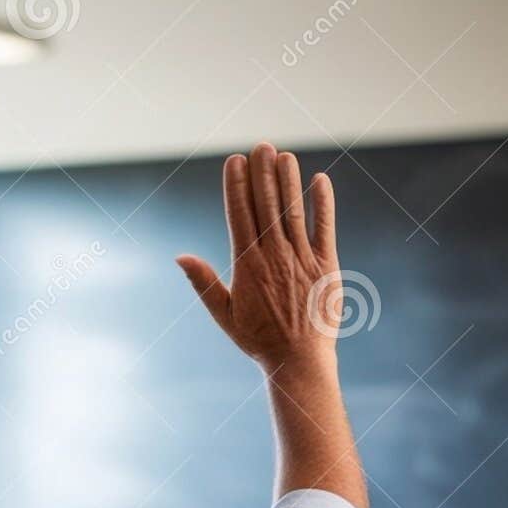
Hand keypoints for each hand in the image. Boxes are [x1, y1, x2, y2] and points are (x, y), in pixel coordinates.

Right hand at [177, 143, 339, 370]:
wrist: (298, 361)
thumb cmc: (259, 341)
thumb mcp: (224, 315)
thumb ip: (204, 283)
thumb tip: (180, 257)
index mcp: (247, 266)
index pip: (239, 215)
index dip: (237, 185)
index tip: (235, 161)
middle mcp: (274, 257)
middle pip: (266, 205)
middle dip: (262, 173)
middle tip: (260, 146)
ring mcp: (302, 258)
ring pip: (293, 210)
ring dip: (288, 180)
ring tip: (284, 155)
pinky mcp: (327, 265)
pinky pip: (325, 227)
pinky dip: (323, 203)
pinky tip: (319, 180)